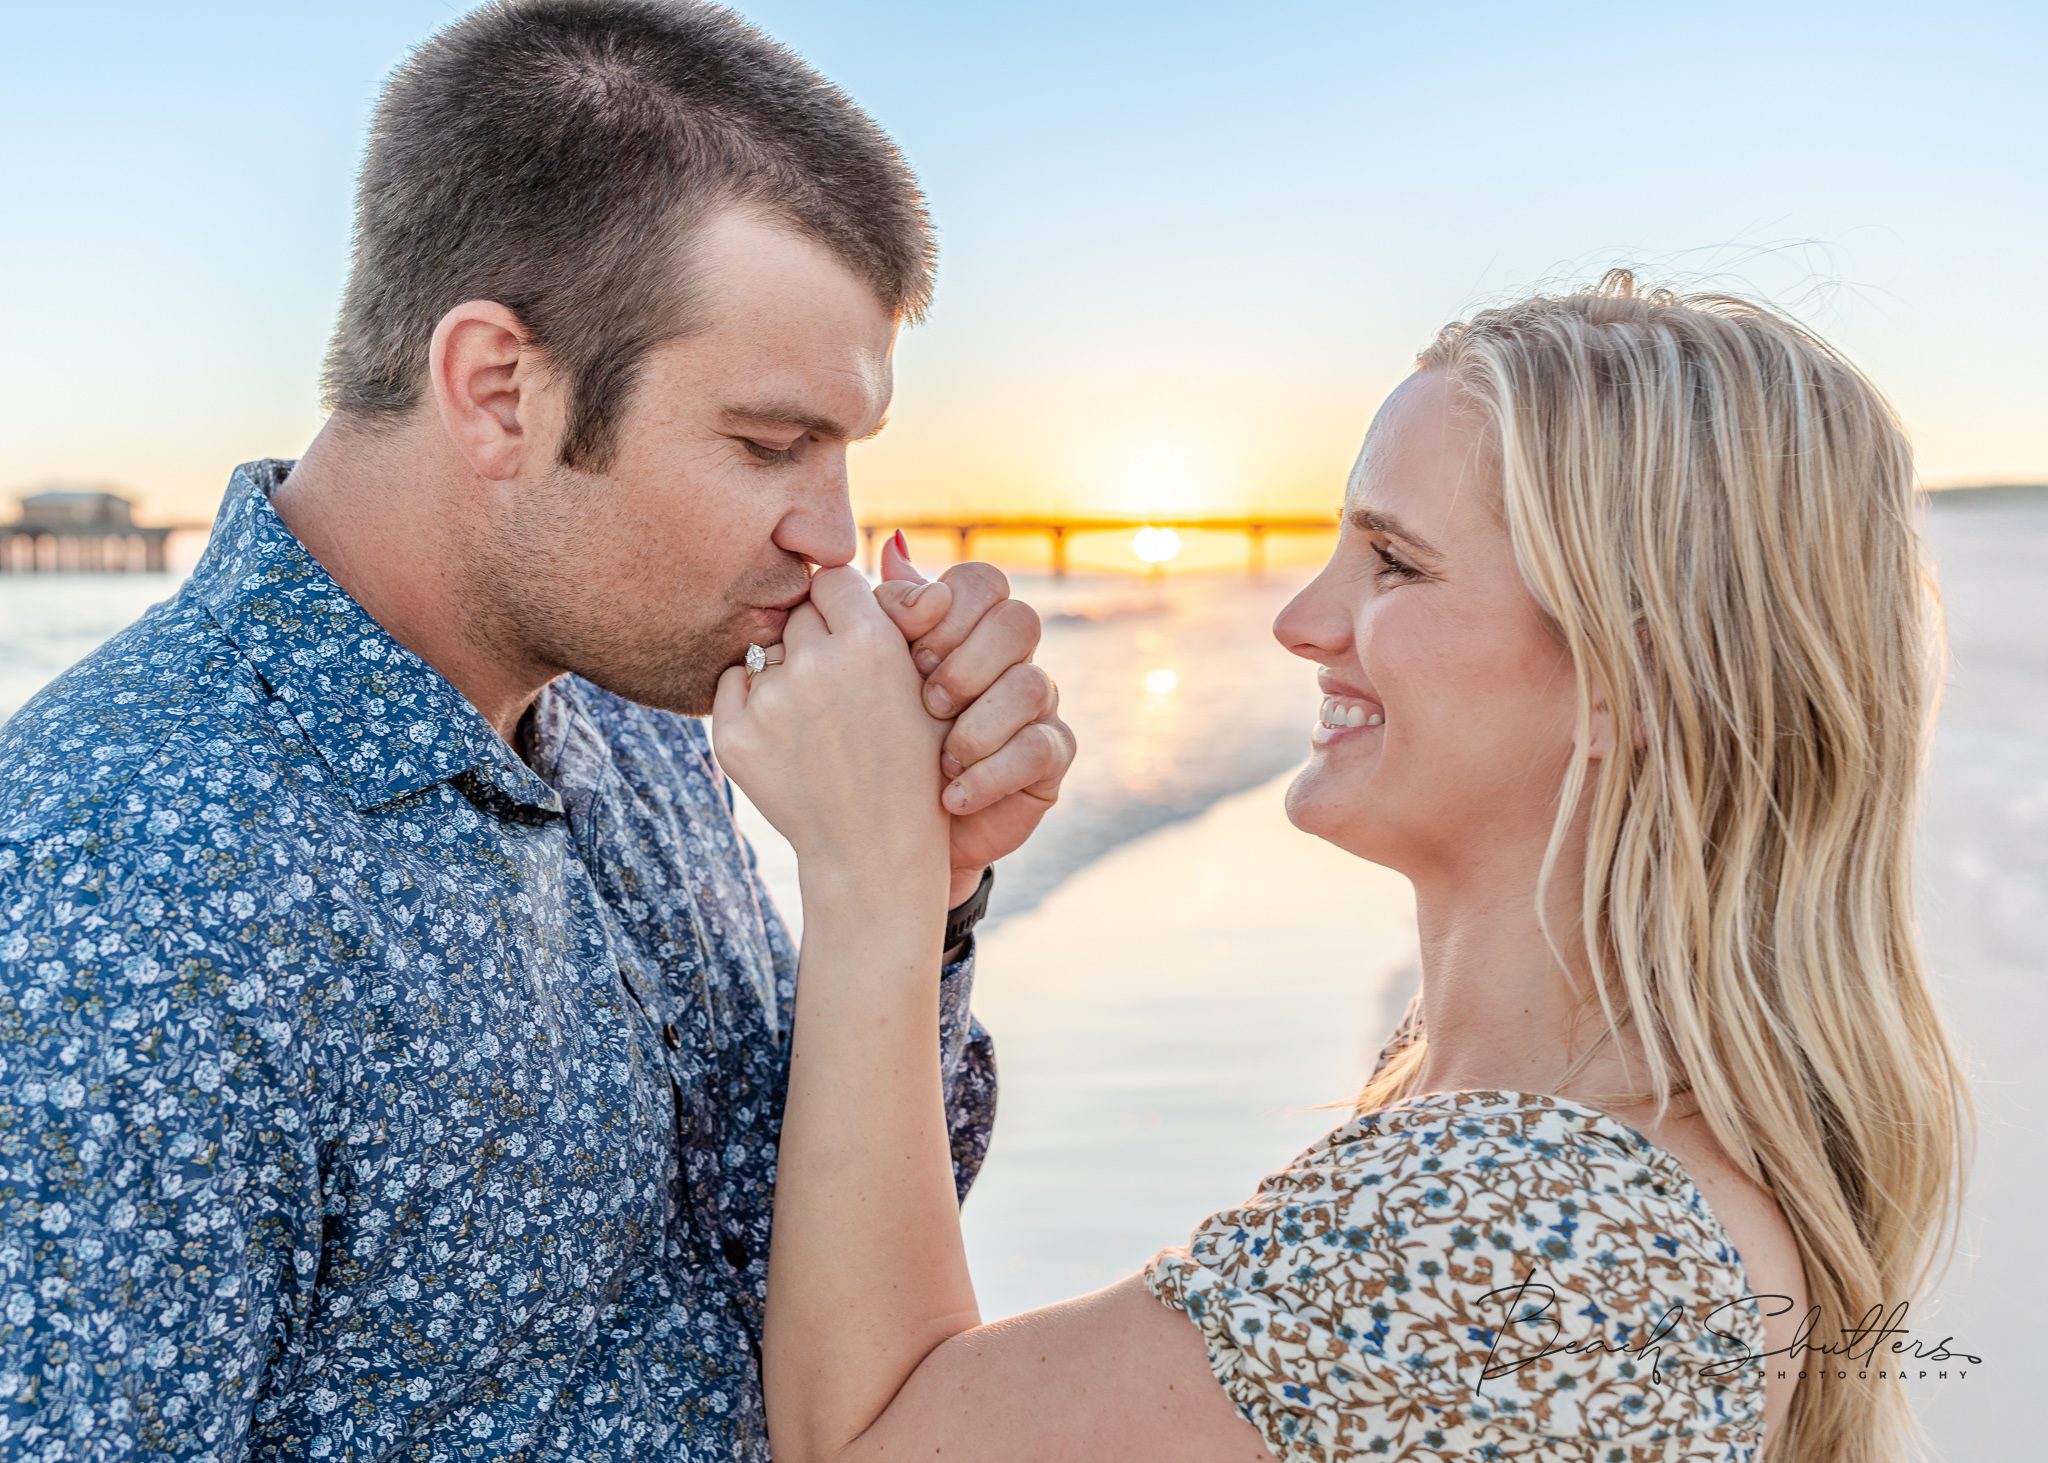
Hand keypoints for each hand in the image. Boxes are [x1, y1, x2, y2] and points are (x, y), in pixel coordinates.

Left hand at [711, 566, 950, 893]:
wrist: (875, 848)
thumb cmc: (911, 762)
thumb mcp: (924, 682)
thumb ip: (898, 612)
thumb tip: (882, 543)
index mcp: (873, 642)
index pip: (835, 580)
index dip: (844, 609)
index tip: (853, 638)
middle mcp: (819, 664)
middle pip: (798, 613)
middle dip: (815, 639)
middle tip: (838, 690)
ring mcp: (772, 702)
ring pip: (767, 649)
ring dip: (784, 672)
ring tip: (818, 723)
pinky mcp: (734, 736)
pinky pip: (731, 685)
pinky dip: (752, 703)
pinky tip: (788, 739)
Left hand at [871, 534, 1076, 906]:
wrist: (896, 835)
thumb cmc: (879, 747)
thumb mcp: (868, 681)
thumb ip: (881, 620)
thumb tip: (891, 544)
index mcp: (967, 628)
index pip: (981, 582)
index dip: (947, 608)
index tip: (903, 646)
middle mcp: (1010, 658)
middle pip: (1019, 620)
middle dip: (965, 663)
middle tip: (924, 702)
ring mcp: (1039, 705)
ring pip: (1032, 685)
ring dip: (976, 725)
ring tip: (939, 760)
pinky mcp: (1051, 757)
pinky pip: (1039, 748)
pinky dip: (990, 774)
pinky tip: (952, 796)